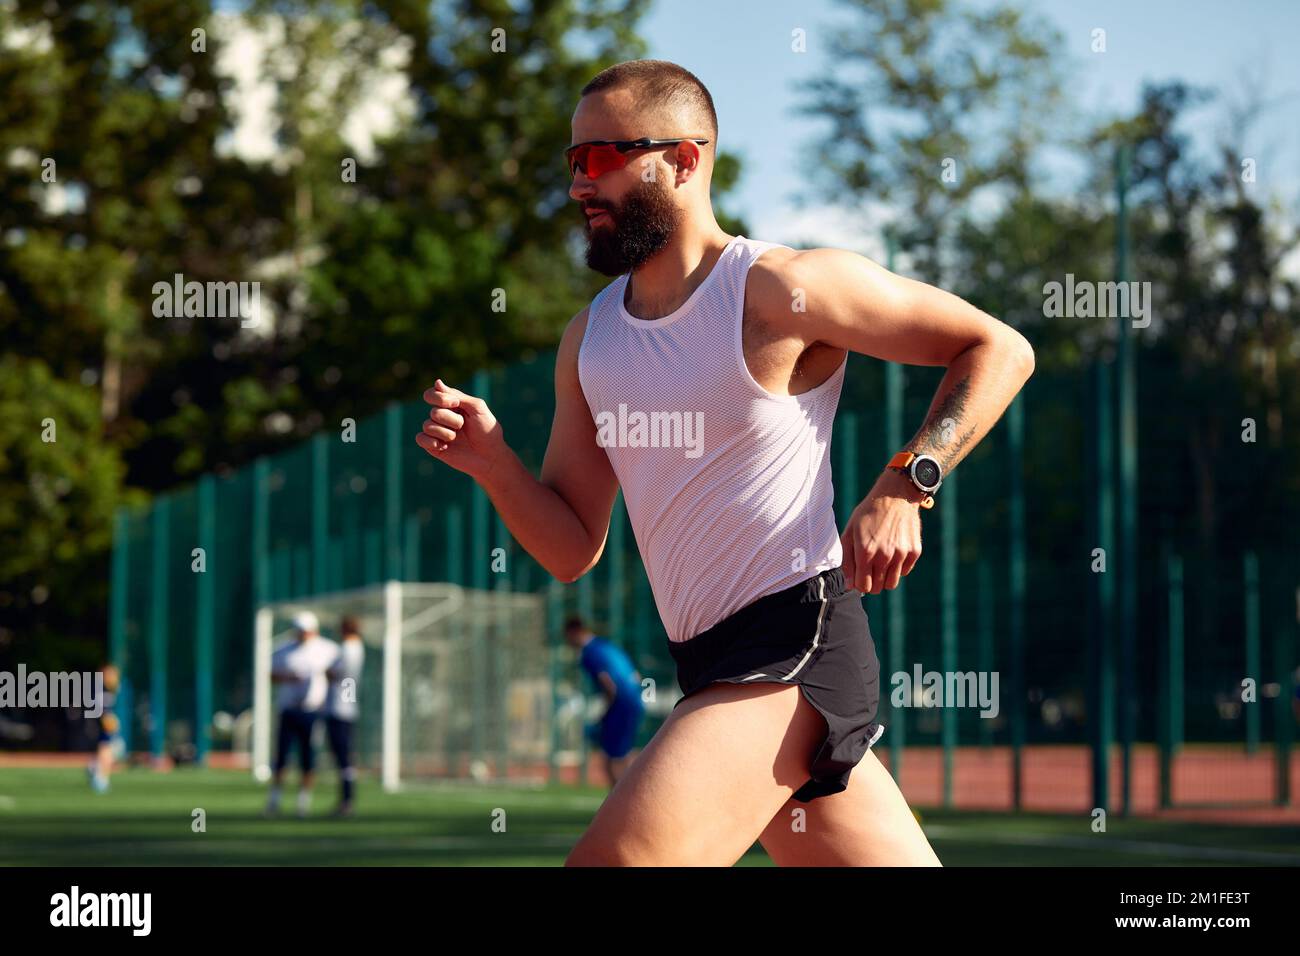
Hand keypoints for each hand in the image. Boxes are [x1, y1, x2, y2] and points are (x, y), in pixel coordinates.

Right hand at [415, 379, 506, 480]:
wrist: (490, 457)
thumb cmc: (487, 430)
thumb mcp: (477, 407)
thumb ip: (457, 395)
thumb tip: (436, 382)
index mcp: (451, 405)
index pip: (432, 394)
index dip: (440, 398)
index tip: (455, 404)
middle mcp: (442, 416)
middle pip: (434, 412)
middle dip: (451, 419)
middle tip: (462, 426)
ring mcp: (437, 432)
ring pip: (427, 425)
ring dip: (445, 432)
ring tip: (456, 438)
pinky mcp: (433, 446)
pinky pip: (420, 438)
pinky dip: (431, 441)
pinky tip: (444, 446)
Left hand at [840, 470, 925, 593]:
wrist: (895, 496)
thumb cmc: (868, 514)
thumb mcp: (850, 533)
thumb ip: (848, 561)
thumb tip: (850, 585)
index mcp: (866, 552)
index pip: (863, 586)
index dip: (859, 584)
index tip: (859, 577)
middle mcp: (884, 556)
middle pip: (878, 588)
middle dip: (871, 583)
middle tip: (869, 570)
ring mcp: (901, 554)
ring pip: (892, 584)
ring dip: (884, 578)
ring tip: (880, 563)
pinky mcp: (914, 552)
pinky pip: (904, 571)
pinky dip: (897, 568)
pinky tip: (892, 553)